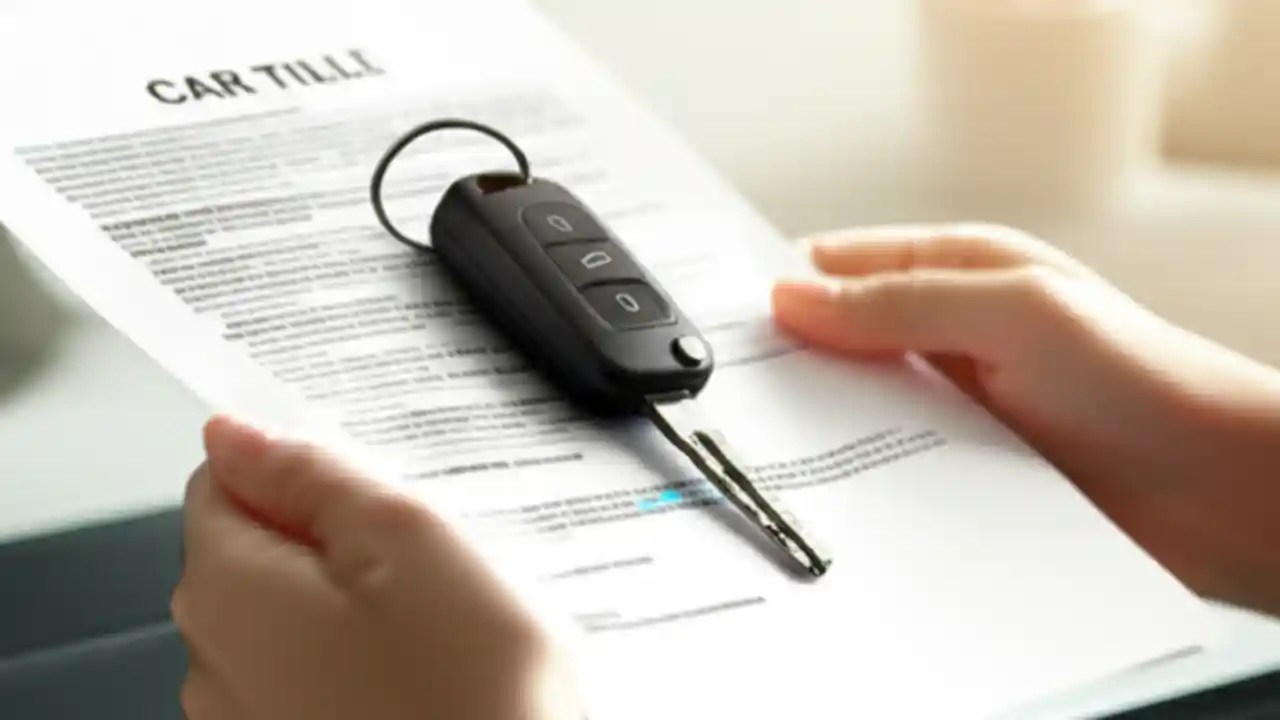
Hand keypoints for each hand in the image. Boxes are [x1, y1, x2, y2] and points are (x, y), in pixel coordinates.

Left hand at [173, 416, 579, 719]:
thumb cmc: (470, 695)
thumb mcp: (407, 538)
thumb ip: (311, 476)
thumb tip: (238, 434)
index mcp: (227, 591)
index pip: (225, 479)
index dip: (304, 469)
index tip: (372, 485)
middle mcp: (216, 661)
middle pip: (264, 548)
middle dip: (341, 536)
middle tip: (428, 554)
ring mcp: (254, 716)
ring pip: (301, 611)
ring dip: (363, 599)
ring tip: (442, 619)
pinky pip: (322, 669)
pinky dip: (370, 655)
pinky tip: (432, 667)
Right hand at [772, 225, 1279, 614]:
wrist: (1216, 490)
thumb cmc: (1142, 379)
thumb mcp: (1014, 313)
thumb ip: (901, 303)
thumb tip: (794, 294)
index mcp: (961, 273)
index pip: (843, 267)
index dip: (785, 289)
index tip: (728, 326)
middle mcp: (952, 336)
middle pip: (841, 342)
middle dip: (794, 366)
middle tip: (741, 399)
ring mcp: (956, 405)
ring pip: (859, 409)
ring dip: (827, 428)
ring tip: (781, 453)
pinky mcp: (963, 470)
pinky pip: (891, 467)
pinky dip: (862, 476)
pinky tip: (841, 494)